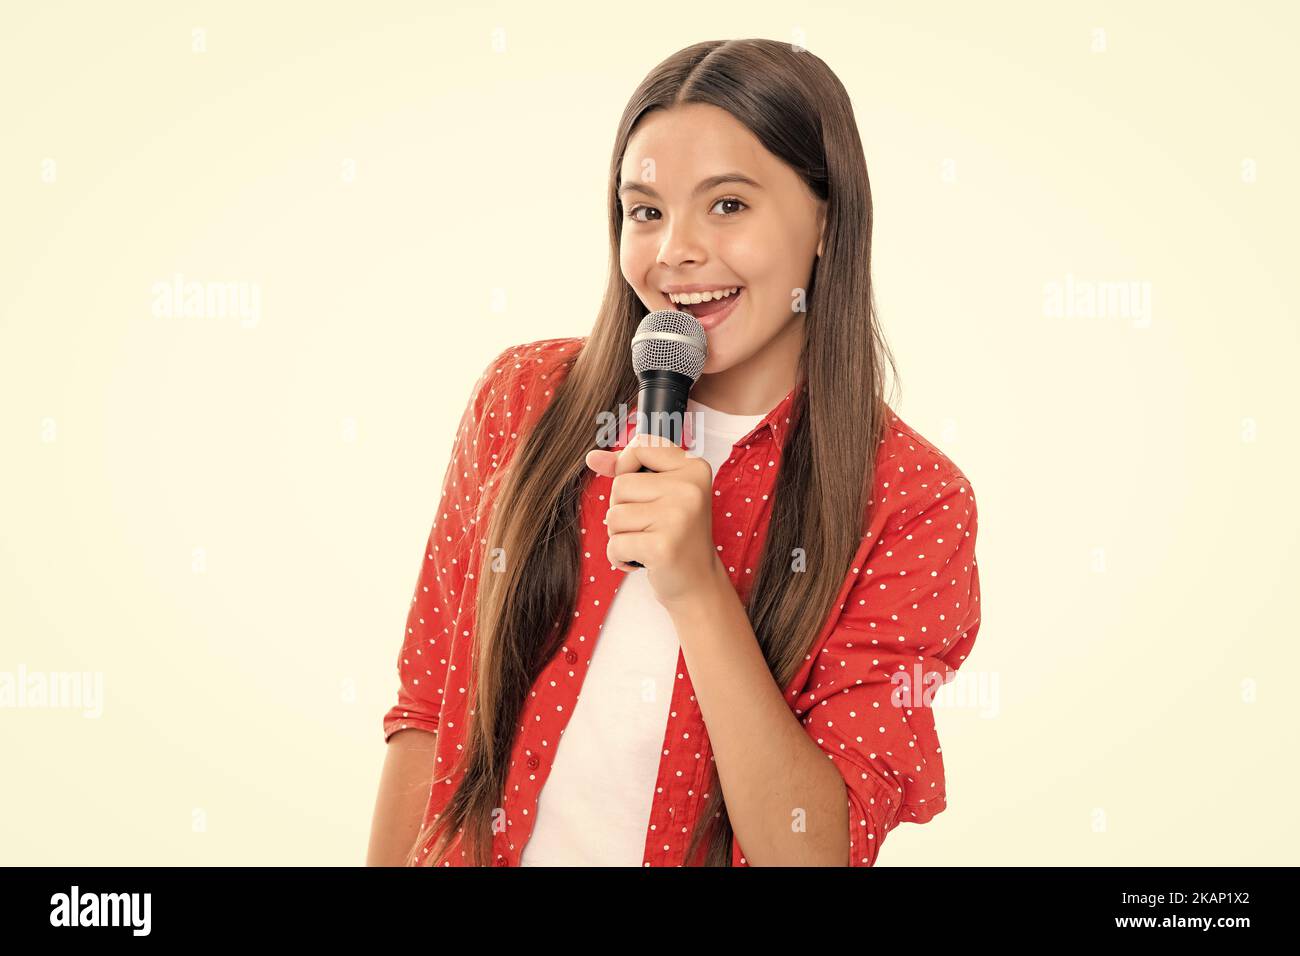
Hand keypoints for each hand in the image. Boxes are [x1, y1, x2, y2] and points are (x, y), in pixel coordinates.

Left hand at [585, 432, 722, 610]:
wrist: (697, 582)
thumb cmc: (675, 534)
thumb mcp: (658, 494)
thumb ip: (626, 470)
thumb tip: (592, 457)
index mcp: (694, 468)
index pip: (641, 446)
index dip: (626, 466)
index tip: (639, 489)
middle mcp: (690, 489)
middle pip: (621, 484)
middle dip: (623, 509)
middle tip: (650, 526)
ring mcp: (678, 517)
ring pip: (614, 515)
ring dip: (620, 534)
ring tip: (647, 542)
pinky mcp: (663, 546)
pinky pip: (615, 543)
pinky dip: (619, 556)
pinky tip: (642, 560)